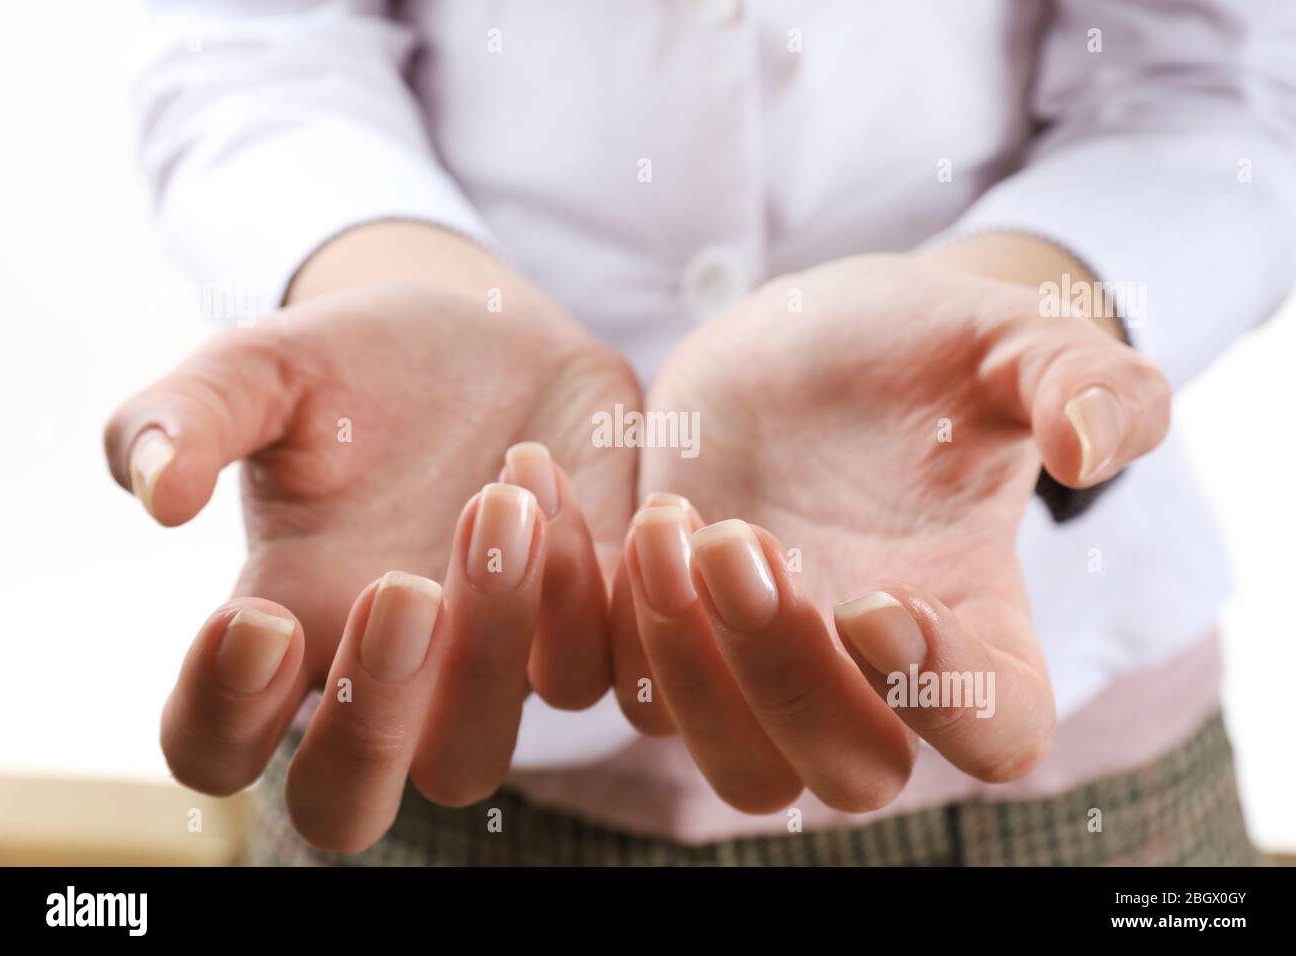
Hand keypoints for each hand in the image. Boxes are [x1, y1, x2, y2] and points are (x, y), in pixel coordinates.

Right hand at [105, 226, 639, 850]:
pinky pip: (594, 679)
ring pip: (475, 754)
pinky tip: (556, 472)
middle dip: (373, 717)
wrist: (492, 333)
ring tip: (506, 489)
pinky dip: (583, 597)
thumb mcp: (268, 367)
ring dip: (495, 640)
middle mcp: (382, 673)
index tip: (258, 618)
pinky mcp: (581, 630)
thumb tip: (153, 492)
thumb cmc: (364, 362)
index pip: (215, 745)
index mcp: (284, 620)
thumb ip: (193, 415)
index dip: (222, 715)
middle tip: (402, 589)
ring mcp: (485, 668)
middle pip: (348, 803)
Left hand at [612, 246, 1170, 812]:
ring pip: (726, 756)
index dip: (948, 699)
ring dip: (682, 661)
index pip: (996, 731)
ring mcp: (761, 657)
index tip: (881, 597)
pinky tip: (566, 496)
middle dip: (784, 677)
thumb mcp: (1014, 340)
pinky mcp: (670, 623)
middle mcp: (868, 668)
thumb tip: (1095, 448)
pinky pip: (617, 681)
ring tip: (667, 522)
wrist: (818, 343)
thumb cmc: (928, 348)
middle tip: (737, 544)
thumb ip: (1088, 381)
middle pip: (845, 771)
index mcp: (973, 615)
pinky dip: (583, 613)